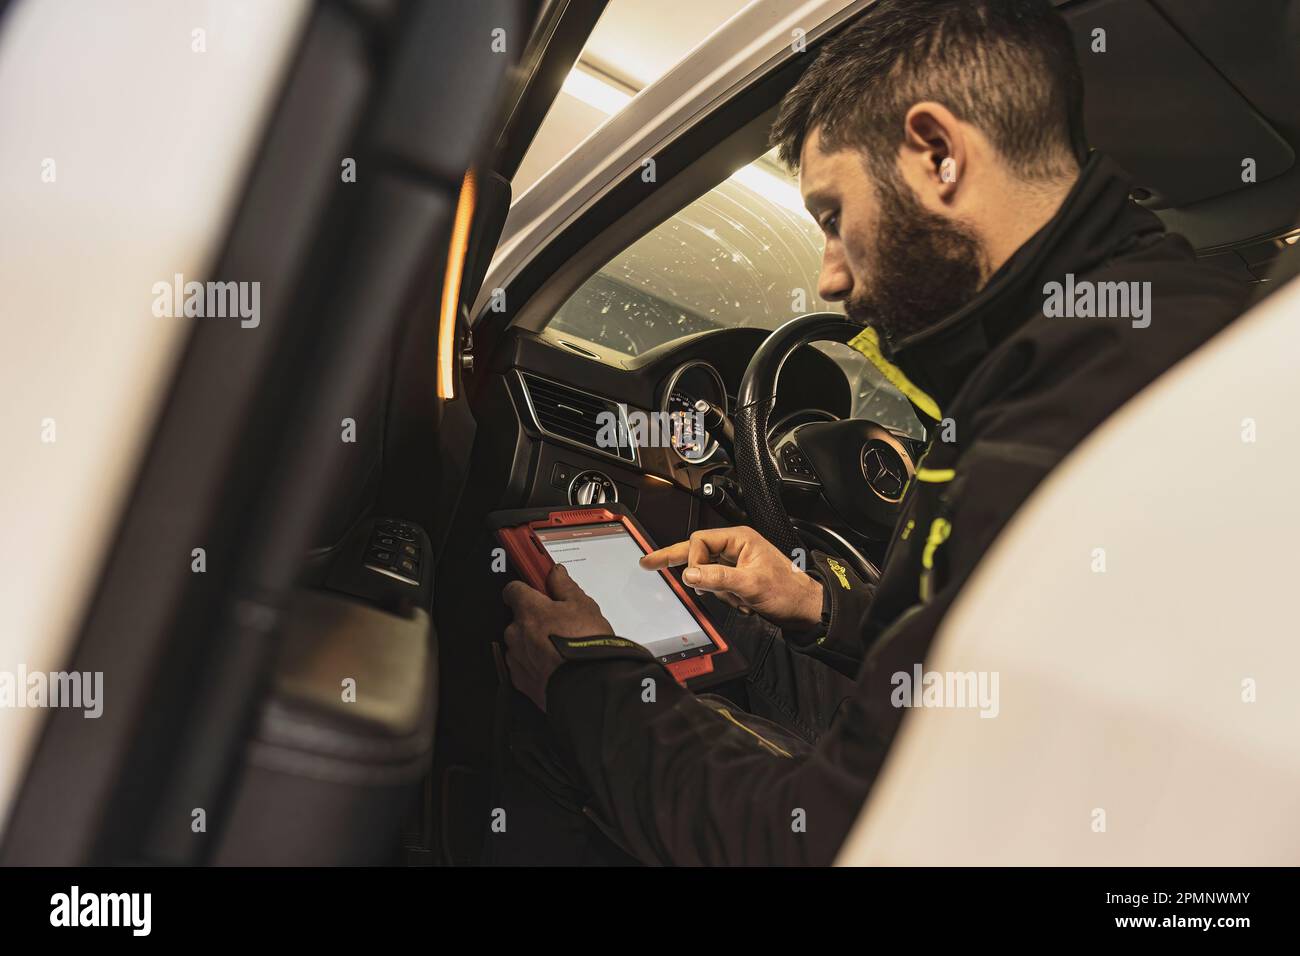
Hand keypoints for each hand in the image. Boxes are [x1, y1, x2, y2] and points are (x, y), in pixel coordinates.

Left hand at [502, 563, 612, 711]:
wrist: (587, 687)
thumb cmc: (586, 646)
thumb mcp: (583, 606)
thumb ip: (564, 587)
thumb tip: (556, 573)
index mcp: (529, 610)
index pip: (513, 590)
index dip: (525, 589)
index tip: (535, 590)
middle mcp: (516, 633)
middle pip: (518, 619)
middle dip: (534, 620)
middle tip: (558, 624)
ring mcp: (516, 658)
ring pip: (520, 643)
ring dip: (534, 643)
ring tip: (560, 649)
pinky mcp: (520, 681)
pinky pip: (523, 665)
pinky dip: (535, 664)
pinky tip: (555, 665)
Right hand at [640, 526, 822, 628]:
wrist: (804, 608)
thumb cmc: (787, 590)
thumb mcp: (750, 584)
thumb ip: (717, 577)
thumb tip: (689, 574)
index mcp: (739, 538)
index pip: (701, 541)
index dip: (694, 560)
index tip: (696, 579)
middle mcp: (735, 547)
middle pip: (696, 551)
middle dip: (676, 561)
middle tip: (648, 563)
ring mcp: (735, 563)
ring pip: (706, 573)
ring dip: (717, 590)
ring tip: (739, 599)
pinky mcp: (737, 578)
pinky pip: (717, 585)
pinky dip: (724, 597)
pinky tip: (742, 603)